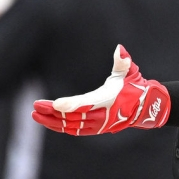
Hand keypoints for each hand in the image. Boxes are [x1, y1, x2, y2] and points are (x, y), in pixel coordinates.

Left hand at [32, 45, 170, 134]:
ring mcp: (97, 124)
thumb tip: (120, 48)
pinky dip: (60, 127)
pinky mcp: (94, 129)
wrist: (143, 108)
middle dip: (52, 112)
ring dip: (52, 121)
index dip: (70, 104)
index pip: (86, 103)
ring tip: (36, 114)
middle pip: (73, 116)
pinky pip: (73, 130)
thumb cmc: (133, 86)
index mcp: (107, 99)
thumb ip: (123, 61)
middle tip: (35, 106)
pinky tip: (47, 121)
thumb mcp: (130, 72)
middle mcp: (101, 115)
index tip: (55, 103)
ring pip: (70, 125)